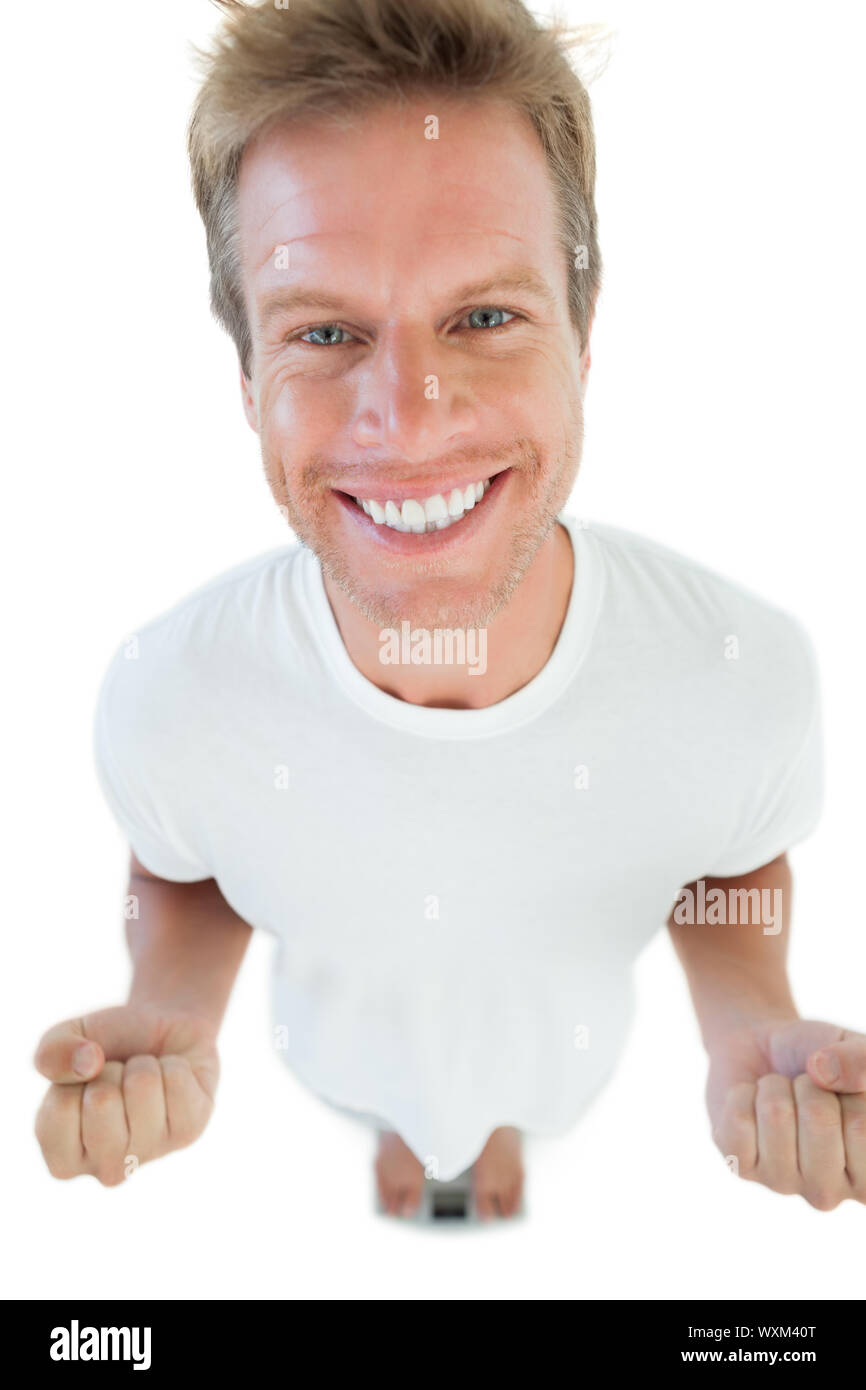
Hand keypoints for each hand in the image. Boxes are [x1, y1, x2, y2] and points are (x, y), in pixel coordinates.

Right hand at [33, 1004, 218, 1185]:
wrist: (161, 1031)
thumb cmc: (106, 1045)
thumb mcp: (66, 1038)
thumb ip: (51, 1052)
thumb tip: (88, 1063)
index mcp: (64, 1158)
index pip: (60, 1111)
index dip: (73, 1078)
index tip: (86, 1079)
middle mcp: (106, 1169)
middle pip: (102, 1102)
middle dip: (110, 1071)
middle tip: (119, 1077)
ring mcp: (151, 1153)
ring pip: (143, 1086)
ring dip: (144, 1065)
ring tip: (146, 1076)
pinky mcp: (190, 1132)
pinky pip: (177, 1080)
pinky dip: (174, 1064)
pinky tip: (171, 1079)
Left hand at [707, 1018, 865, 1208]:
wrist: (764, 1050)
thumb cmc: (822, 1057)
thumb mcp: (854, 1047)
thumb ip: (860, 1060)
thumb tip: (825, 1074)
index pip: (862, 1127)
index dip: (851, 1089)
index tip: (844, 1089)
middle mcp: (832, 1190)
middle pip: (819, 1121)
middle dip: (809, 1085)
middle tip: (806, 1089)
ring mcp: (785, 1183)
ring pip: (775, 1116)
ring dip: (774, 1087)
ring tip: (779, 1094)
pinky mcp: (741, 1168)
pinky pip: (738, 1119)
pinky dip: (742, 1094)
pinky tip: (752, 1103)